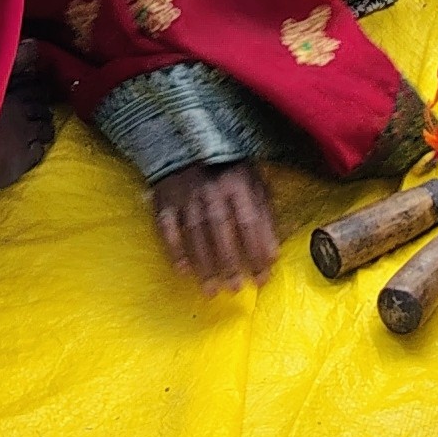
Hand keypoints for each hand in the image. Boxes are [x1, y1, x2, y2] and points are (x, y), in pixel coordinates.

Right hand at [152, 162, 279, 294]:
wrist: (186, 146)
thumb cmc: (227, 171)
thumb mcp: (253, 182)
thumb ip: (265, 215)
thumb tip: (273, 253)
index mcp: (238, 182)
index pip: (250, 222)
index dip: (257, 252)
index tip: (262, 278)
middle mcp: (211, 188)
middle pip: (221, 229)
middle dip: (230, 262)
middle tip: (236, 289)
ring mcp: (185, 194)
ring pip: (195, 233)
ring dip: (204, 264)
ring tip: (212, 290)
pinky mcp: (164, 200)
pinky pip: (168, 228)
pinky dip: (175, 250)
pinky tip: (183, 271)